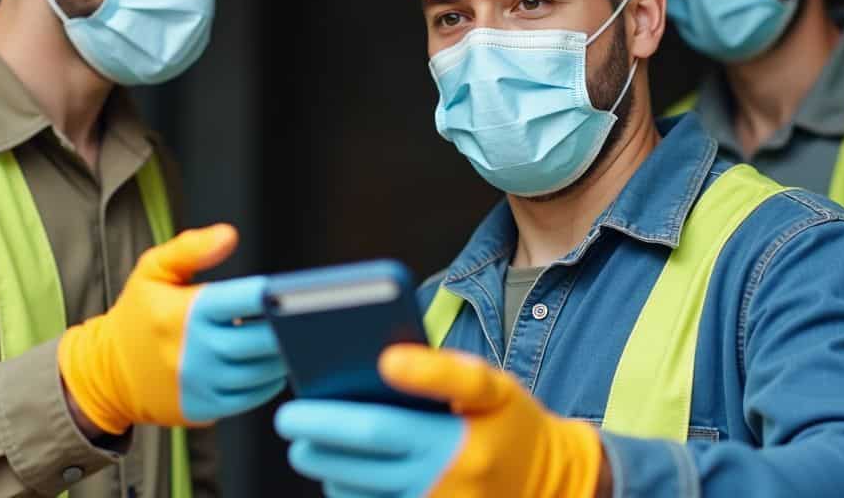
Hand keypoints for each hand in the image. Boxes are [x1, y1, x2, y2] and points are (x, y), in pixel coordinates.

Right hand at [58, 224, 285, 433]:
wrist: (105, 373)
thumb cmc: (137, 316)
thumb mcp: (151, 271)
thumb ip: (191, 248)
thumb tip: (229, 235)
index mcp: (185, 311)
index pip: (242, 300)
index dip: (269, 295)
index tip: (286, 292)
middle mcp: (194, 351)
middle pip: (261, 340)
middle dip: (286, 329)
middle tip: (301, 317)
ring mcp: (200, 384)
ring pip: (261, 371)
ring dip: (282, 355)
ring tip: (290, 339)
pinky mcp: (204, 408)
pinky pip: (251, 397)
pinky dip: (268, 381)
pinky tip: (271, 365)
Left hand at [274, 345, 601, 497]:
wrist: (552, 485)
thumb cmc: (515, 426)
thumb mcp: (494, 387)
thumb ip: (443, 370)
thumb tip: (386, 359)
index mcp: (453, 446)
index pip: (376, 431)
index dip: (327, 419)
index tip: (293, 409)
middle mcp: (438, 488)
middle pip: (354, 468)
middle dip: (314, 446)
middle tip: (291, 425)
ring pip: (357, 497)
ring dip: (328, 472)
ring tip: (314, 447)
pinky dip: (351, 494)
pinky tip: (343, 472)